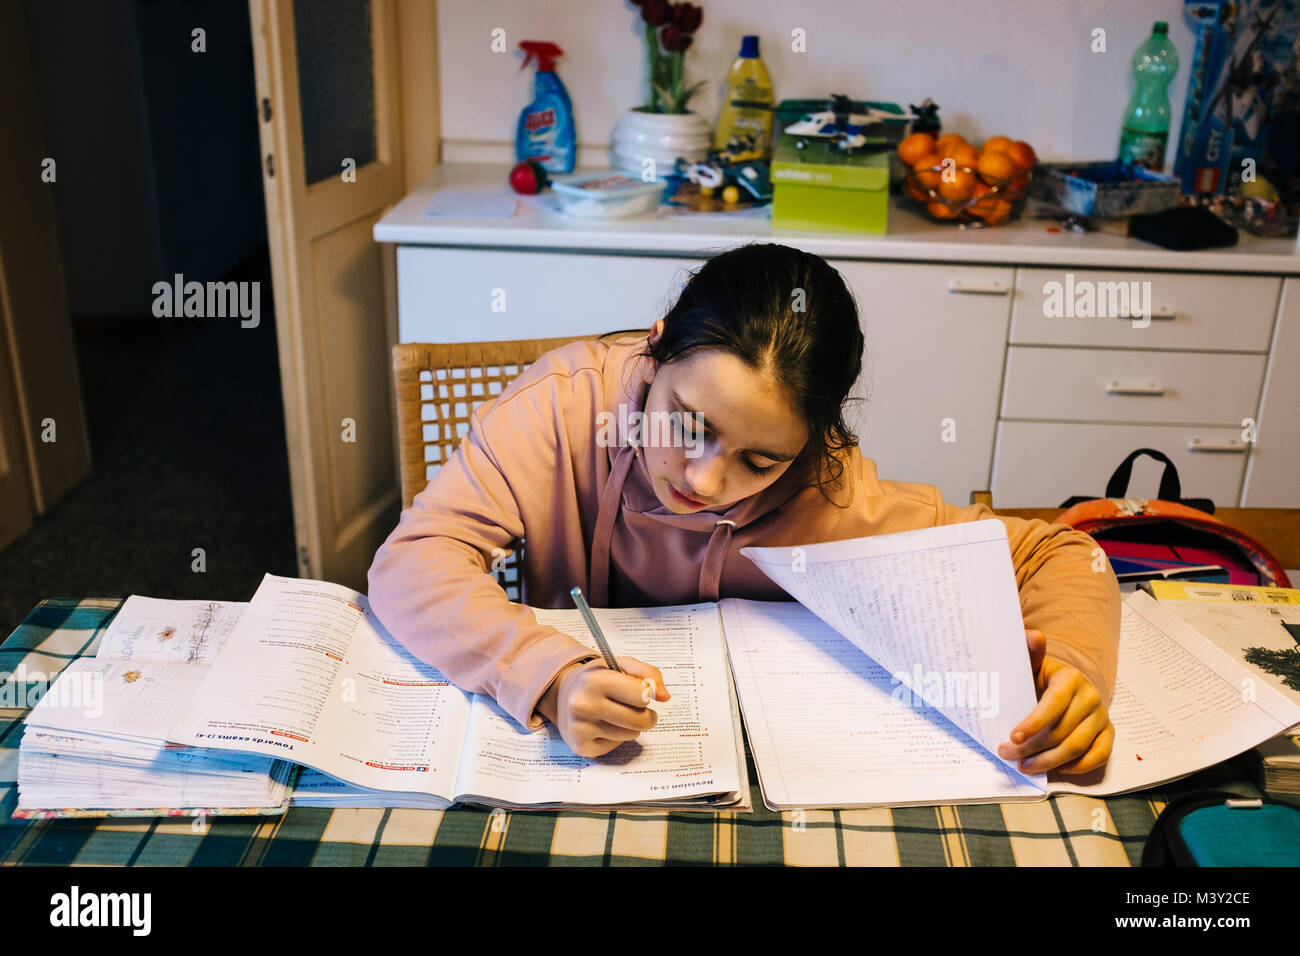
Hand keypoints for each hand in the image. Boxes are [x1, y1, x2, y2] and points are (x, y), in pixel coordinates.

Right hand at [538, 656, 669, 757]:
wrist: (563, 694)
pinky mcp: (582, 747)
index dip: (646, 692)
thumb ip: (648, 673)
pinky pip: (618, 746)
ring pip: (632, 735)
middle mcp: (583, 705)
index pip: (643, 695)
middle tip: (634, 706)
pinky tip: (604, 725)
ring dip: (632, 725)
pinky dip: (617, 736)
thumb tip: (665, 696)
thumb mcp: (620, 665)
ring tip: (616, 713)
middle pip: (641, 720)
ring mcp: (581, 729)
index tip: (639, 690)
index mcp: (594, 680)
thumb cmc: (597, 678)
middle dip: (645, 714)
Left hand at [998, 629, 1113, 775]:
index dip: (1034, 722)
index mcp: (1071, 678)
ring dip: (1048, 761)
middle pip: (1062, 731)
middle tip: (1008, 754)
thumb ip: (1030, 652)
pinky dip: (1077, 767)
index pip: (1054, 704)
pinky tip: (1055, 768)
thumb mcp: (1033, 664)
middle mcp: (1090, 697)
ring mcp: (1102, 716)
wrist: (1068, 684)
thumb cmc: (1043, 677)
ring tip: (1024, 766)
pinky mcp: (1108, 733)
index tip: (1013, 736)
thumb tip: (1035, 636)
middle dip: (1032, 747)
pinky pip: (1099, 756)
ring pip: (1077, 747)